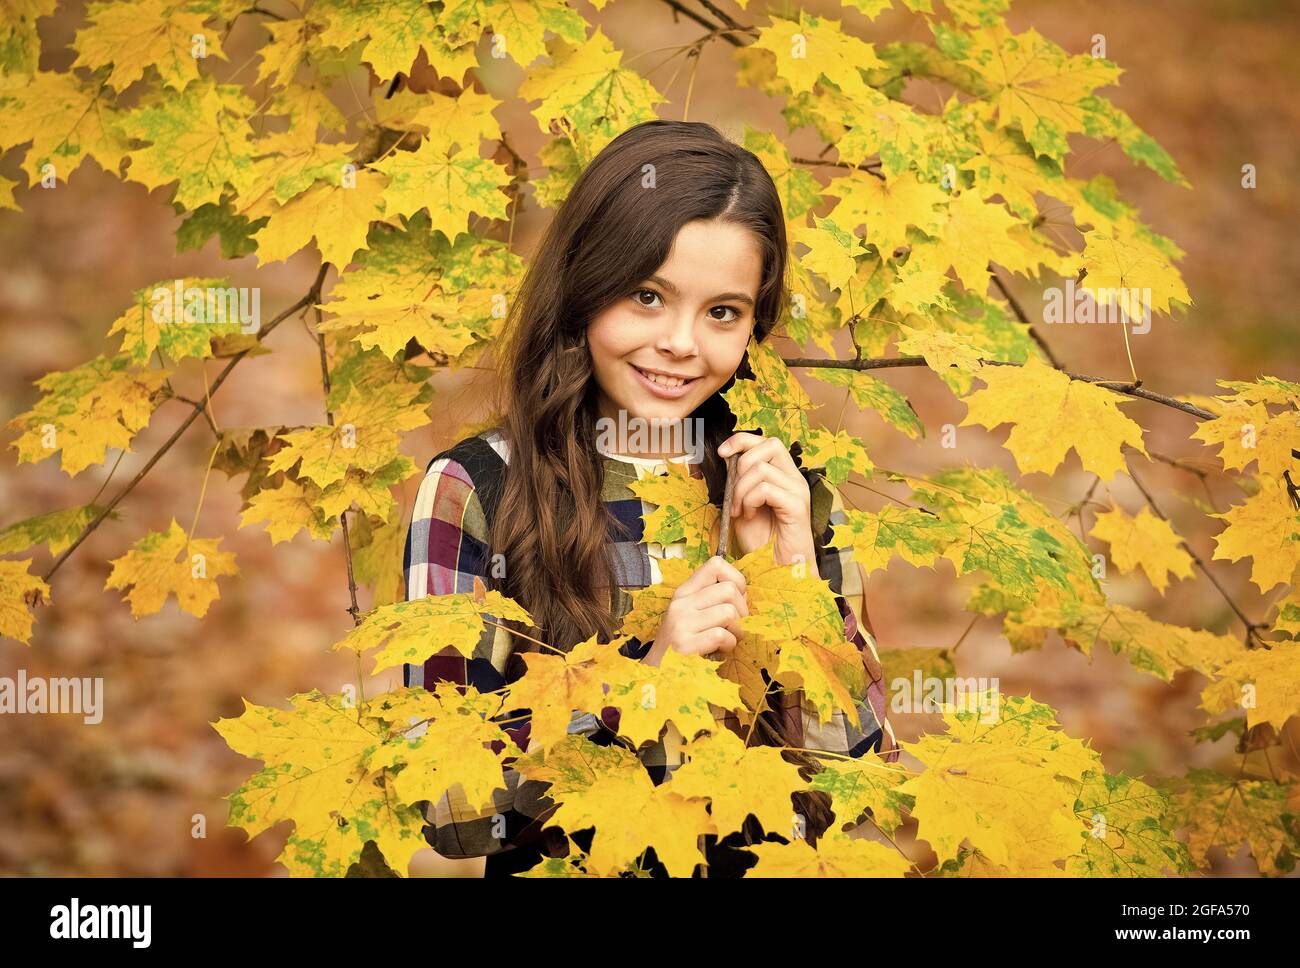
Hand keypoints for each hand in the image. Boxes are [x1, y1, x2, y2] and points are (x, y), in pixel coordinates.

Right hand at [643, 556, 748, 666]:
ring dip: (737, 630)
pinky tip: (720, 650)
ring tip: (728, 639)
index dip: (736, 580)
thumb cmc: (685, 643)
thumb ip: (714, 599)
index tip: (737, 599)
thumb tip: (746, 593)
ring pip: (730, 612)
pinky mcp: (683, 644)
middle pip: (730, 590)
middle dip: (743, 611)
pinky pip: (722, 635)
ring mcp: (680, 623)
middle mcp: (680, 603)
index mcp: (685, 591)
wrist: (658, 672)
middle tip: (735, 626)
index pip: (716, 564)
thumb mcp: (694, 613)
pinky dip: (729, 645)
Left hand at [719, 433, 818, 571]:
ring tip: (739, 511)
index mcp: (784, 476)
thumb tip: (728, 458)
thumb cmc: (761, 542)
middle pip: (771, 444)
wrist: (776, 570)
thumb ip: (739, 481)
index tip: (721, 453)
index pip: (767, 441)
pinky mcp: (797, 506)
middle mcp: (795, 479)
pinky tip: (748, 516)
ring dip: (741, 489)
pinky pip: (766, 488)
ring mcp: (798, 491)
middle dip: (742, 464)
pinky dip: (749, 500)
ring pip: (762, 468)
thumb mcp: (742, 504)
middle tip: (733, 493)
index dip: (742, 440)